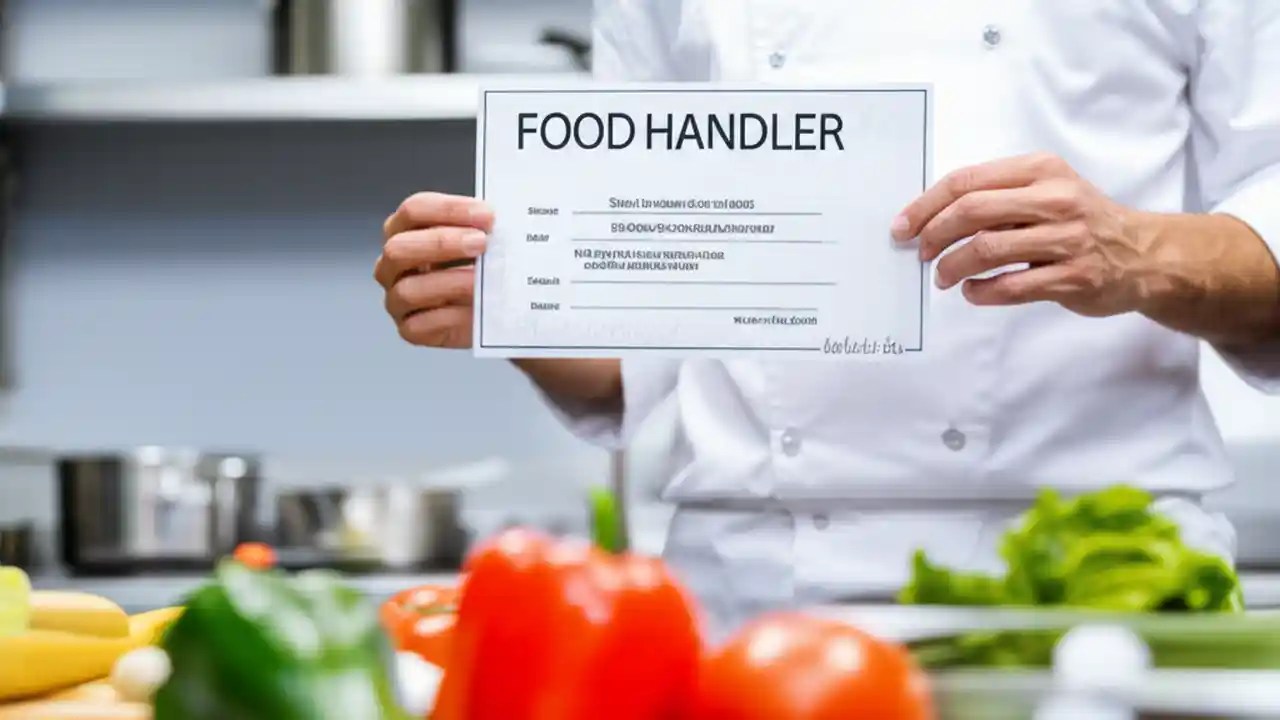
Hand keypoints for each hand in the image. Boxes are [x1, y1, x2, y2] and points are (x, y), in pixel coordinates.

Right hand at [376, 192, 493, 346]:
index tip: (487, 215)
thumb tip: (496, 218)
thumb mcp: (480, 239)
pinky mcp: (410, 328)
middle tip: (481, 243)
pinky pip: (419, 325)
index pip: (415, 210)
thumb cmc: (480, 266)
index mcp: (404, 230)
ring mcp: (397, 298)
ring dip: (449, 282)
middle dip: (442, 243)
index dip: (450, 209)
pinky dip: (450, 317)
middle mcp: (393, 263)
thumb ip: (482, 226)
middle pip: (399, 248)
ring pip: (408, 289)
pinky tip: (475, 310)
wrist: (492, 308)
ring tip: (481, 280)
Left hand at [893, 152, 1153, 317]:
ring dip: (952, 266)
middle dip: (934, 235)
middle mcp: (1055, 199)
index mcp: (1041, 170)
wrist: (1143, 254)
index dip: (925, 205)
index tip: (902, 227)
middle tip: (920, 253)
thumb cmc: (1081, 220)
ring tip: (942, 277)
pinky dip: (981, 292)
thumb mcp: (1046, 190)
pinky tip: (972, 292)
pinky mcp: (1073, 277)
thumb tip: (931, 217)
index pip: (966, 181)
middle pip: (971, 211)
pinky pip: (1010, 287)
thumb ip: (998, 196)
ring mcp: (1067, 239)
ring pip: (987, 249)